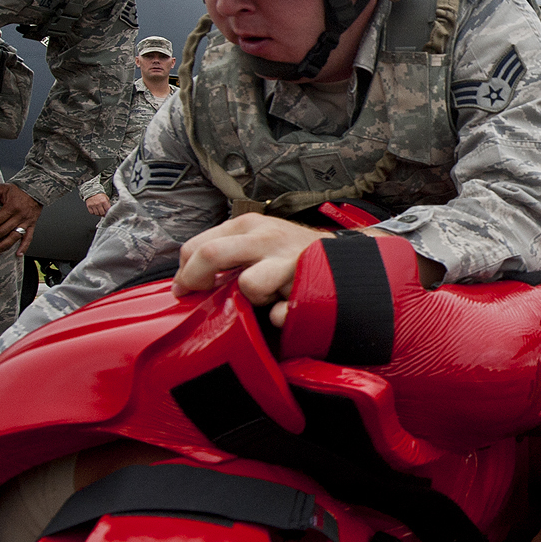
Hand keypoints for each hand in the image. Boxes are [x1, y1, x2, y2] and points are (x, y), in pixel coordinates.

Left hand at [0, 182, 41, 253]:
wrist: (37, 189)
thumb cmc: (20, 190)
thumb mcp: (4, 188)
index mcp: (11, 207)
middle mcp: (19, 217)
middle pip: (2, 231)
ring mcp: (26, 222)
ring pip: (14, 237)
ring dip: (4, 246)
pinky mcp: (32, 225)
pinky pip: (28, 238)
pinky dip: (24, 247)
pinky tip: (18, 254)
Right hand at [84, 193, 111, 216]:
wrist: (92, 192)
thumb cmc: (99, 195)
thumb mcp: (106, 198)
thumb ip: (108, 203)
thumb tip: (110, 209)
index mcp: (103, 201)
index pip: (107, 209)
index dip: (108, 212)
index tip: (108, 212)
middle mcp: (98, 203)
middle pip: (102, 213)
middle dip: (104, 214)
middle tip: (104, 214)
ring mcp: (93, 205)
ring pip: (97, 214)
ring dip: (99, 214)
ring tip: (100, 213)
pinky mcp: (89, 206)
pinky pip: (92, 212)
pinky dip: (94, 213)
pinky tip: (96, 211)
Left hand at [173, 217, 444, 325]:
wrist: (354, 256)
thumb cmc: (296, 254)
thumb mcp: (261, 240)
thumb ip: (229, 251)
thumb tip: (189, 274)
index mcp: (249, 225)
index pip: (198, 246)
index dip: (186, 272)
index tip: (186, 290)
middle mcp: (266, 236)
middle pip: (210, 255)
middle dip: (198, 282)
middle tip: (199, 299)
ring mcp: (288, 259)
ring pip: (249, 285)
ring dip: (252, 299)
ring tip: (265, 299)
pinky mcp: (310, 282)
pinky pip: (281, 312)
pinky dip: (282, 316)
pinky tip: (289, 309)